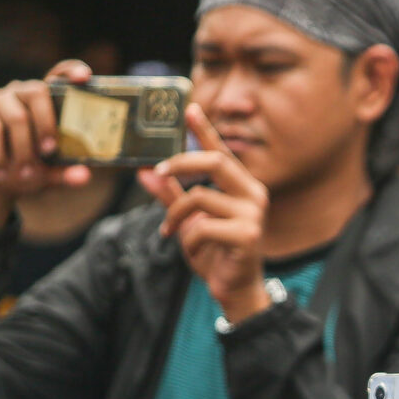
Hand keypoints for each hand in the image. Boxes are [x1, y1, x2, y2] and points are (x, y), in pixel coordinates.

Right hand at [0, 59, 97, 231]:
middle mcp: (22, 94)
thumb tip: (84, 176)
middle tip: (49, 151)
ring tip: (24, 173)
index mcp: (45, 102)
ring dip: (23, 150)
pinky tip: (0, 172)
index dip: (71, 71)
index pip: (58, 77)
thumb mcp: (48, 173)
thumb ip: (65, 172)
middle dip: (46, 124)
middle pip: (37, 91)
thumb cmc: (24, 169)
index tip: (84, 77)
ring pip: (17, 117)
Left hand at [139, 103, 269, 323]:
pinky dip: (188, 238)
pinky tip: (189, 248)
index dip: (205, 130)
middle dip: (181, 163)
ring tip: (169, 231)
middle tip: (158, 172)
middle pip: (215, 162)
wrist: (235, 290)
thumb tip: (144, 174)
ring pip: (200, 197)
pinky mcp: (248, 235)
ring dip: (176, 215)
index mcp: (242, 187)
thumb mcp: (188, 221)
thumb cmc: (215, 254)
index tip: (189, 109)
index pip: (222, 152)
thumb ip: (170, 196)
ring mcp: (253, 214)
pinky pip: (203, 225)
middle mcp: (254, 195)